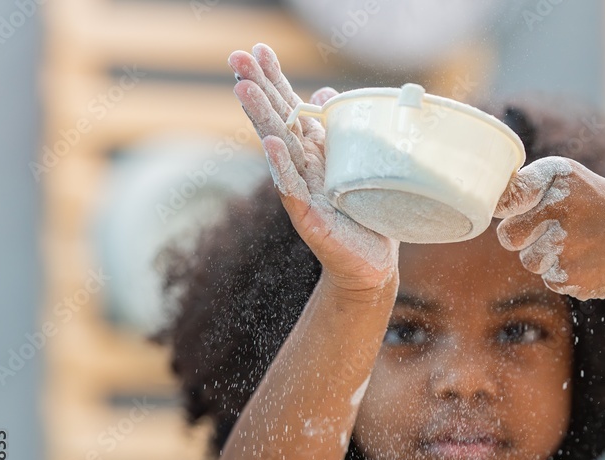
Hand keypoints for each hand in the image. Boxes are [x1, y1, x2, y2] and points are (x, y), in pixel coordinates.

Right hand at [228, 43, 398, 292]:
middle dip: (257, 90)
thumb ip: (337, 130)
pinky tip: (270, 145)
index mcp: (312, 152)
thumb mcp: (354, 165)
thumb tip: (326, 93)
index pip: (288, 109)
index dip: (273, 80)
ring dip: (261, 119)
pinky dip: (282, 167)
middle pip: (276, 122)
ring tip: (243, 89)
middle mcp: (301, 168)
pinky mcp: (308, 218)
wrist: (368, 264)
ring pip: (278, 150)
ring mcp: (301, 191)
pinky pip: (292, 189)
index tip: (257, 49)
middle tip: (236, 58)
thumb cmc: (360, 214)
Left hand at [494, 157, 604, 300]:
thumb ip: (527, 188)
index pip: (506, 197)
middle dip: (524, 238)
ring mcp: (567, 243)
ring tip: (582, 244)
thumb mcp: (571, 183)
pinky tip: (593, 261)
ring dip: (548, 258)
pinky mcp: (573, 275)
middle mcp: (561, 205)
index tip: (515, 210)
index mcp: (558, 176)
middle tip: (555, 231)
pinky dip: (567, 274)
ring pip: (529, 260)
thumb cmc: (600, 207)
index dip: (507, 208)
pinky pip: (550, 279)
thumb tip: (486, 205)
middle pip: (508, 236)